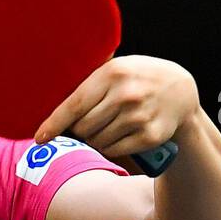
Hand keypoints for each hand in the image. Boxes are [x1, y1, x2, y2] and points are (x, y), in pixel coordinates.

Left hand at [33, 55, 201, 157]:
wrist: (180, 90)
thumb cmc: (137, 79)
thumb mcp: (116, 69)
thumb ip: (89, 83)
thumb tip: (49, 104)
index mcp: (112, 73)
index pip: (74, 105)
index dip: (54, 124)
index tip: (40, 138)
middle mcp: (126, 95)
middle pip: (83, 128)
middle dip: (80, 130)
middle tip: (89, 123)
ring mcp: (139, 116)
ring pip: (97, 141)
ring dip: (95, 140)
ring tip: (108, 127)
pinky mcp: (149, 135)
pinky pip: (114, 150)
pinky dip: (110, 148)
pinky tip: (118, 136)